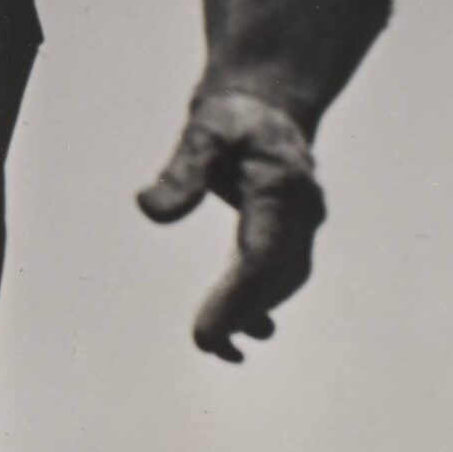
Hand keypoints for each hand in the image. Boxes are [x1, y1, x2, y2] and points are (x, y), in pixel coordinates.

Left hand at [136, 88, 325, 362]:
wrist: (267, 103)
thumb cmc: (232, 115)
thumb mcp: (203, 129)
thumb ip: (182, 168)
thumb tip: (150, 210)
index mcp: (282, 186)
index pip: (261, 255)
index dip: (235, 298)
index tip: (204, 332)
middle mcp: (302, 211)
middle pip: (276, 276)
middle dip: (243, 314)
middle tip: (207, 345)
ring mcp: (302, 222)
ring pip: (283, 280)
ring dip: (254, 314)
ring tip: (219, 348)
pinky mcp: (291, 230)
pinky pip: (280, 275)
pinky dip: (260, 303)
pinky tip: (241, 331)